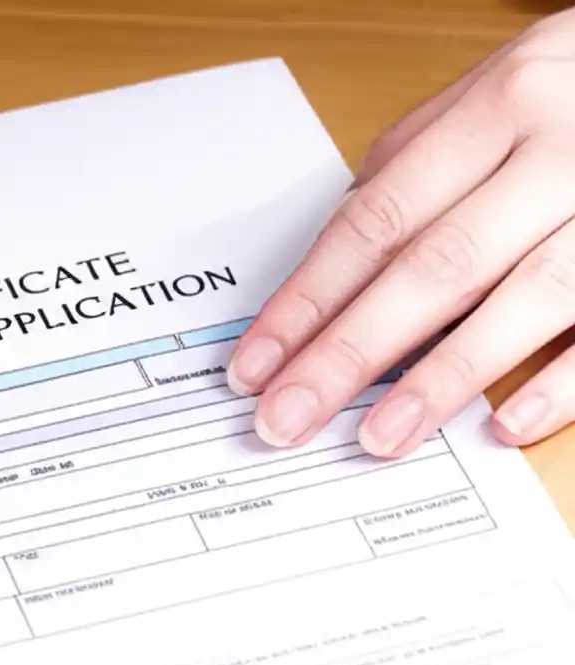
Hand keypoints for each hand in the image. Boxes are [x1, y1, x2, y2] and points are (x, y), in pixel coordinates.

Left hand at [229, 11, 574, 456]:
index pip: (376, 222)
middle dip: (347, 353)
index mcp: (498, 109)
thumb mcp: (489, 100)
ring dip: (441, 379)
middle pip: (433, 267)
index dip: (307, 300)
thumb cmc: (573, 93)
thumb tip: (331, 263)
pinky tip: (504, 426)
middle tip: (285, 419)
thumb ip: (412, 174)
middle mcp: (557, 154)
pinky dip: (560, 383)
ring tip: (377, 438)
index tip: (255, 365)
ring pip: (523, 300)